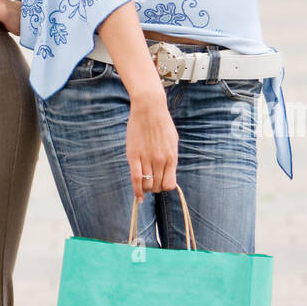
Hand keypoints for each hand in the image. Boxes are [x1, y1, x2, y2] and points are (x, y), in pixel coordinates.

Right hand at [125, 84, 178, 202]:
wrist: (149, 108)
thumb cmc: (162, 124)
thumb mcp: (172, 141)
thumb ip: (171, 157)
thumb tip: (169, 172)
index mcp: (172, 157)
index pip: (169, 184)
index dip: (164, 187)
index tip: (160, 183)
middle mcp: (160, 160)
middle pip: (157, 186)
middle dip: (154, 188)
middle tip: (150, 182)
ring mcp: (146, 159)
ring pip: (146, 184)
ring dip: (145, 189)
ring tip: (143, 185)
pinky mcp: (133, 156)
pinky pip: (135, 178)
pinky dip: (136, 190)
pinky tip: (138, 197)